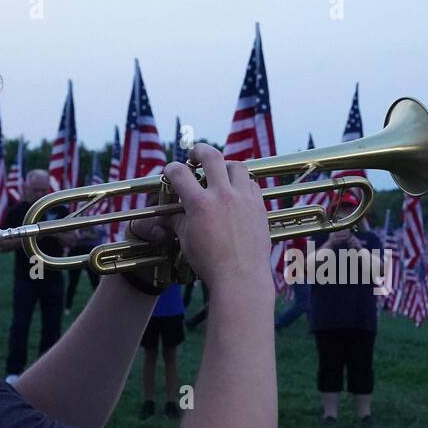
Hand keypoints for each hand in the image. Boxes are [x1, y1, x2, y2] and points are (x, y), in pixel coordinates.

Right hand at [156, 144, 271, 292]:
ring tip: (220, 172)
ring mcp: (244, 199)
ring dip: (225, 165)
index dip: (171, 168)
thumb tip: (168, 215)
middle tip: (195, 155)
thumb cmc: (210, 263)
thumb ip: (177, 221)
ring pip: (237, 166)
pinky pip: (252, 184)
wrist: (241, 277)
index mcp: (199, 203)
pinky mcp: (259, 207)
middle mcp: (223, 195)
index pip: (180, 173)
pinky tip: (237, 192)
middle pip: (211, 156)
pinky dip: (243, 184)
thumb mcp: (186, 240)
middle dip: (199, 150)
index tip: (171, 171)